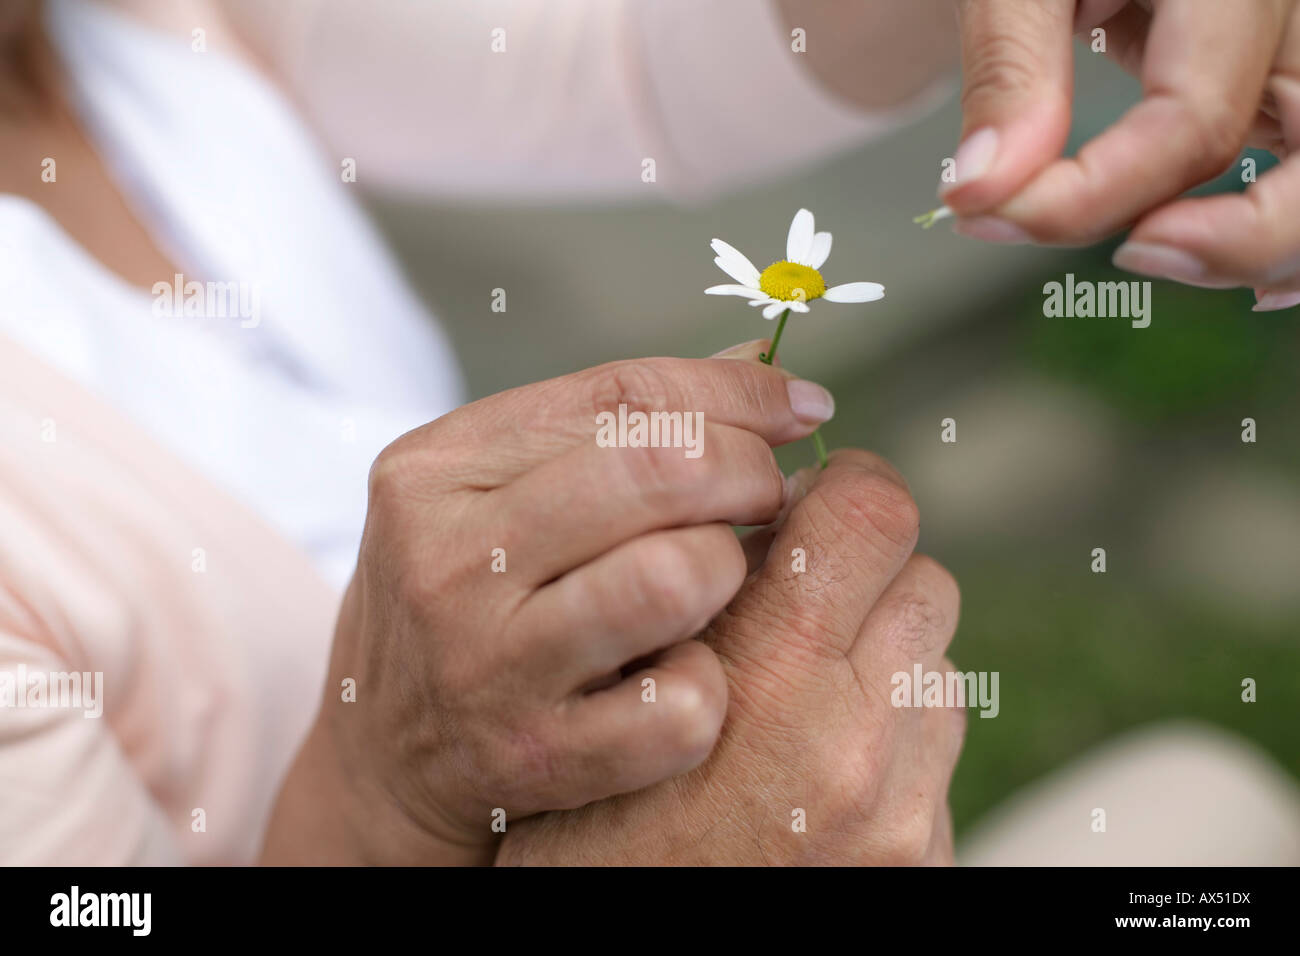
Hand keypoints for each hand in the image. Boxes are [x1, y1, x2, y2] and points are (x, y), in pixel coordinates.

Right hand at [259, 348, 836, 863]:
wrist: (380, 757)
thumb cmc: (465, 599)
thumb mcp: (494, 491)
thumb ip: (610, 425)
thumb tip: (757, 362)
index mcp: (439, 467)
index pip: (623, 392)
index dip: (736, 391)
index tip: (798, 404)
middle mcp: (452, 558)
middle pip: (660, 468)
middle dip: (748, 471)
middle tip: (766, 497)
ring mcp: (488, 666)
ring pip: (675, 578)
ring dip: (726, 572)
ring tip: (715, 581)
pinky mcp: (534, 757)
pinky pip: (681, 706)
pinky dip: (710, 686)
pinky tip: (687, 672)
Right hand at [496, 449, 964, 865]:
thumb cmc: (588, 842)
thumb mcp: (609, 697)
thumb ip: (691, 597)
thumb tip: (769, 513)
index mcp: (768, 684)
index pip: (870, 515)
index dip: (850, 483)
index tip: (817, 493)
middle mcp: (855, 748)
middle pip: (925, 579)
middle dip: (869, 569)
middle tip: (805, 591)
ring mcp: (904, 812)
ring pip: (938, 664)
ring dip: (886, 654)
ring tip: (805, 690)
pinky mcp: (926, 858)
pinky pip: (937, 746)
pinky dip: (895, 731)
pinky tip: (821, 760)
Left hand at [944, 0, 1299, 309]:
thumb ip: (1008, 70)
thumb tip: (984, 190)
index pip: (1192, 124)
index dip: (1088, 196)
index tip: (983, 213)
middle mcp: (1297, 10)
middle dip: (1236, 241)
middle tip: (1126, 254)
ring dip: (1260, 244)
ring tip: (1155, 255)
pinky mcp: (1278, 65)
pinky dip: (1266, 220)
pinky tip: (1197, 248)